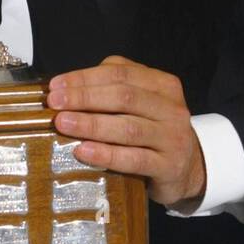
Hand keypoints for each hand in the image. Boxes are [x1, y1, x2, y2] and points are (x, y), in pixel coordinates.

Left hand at [46, 55, 205, 209]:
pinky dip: (106, 154)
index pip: (120, 74)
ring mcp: (173, 138)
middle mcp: (171, 109)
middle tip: (55, 104)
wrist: (188, 169)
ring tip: (63, 124)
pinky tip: (83, 151)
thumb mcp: (142, 102)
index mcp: (162, 85)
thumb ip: (114, 87)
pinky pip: (133, 159)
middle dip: (84, 98)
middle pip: (124, 97)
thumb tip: (68, 86)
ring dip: (91, 124)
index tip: (56, 86)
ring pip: (128, 128)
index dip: (85, 78)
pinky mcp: (169, 167)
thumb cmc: (154, 131)